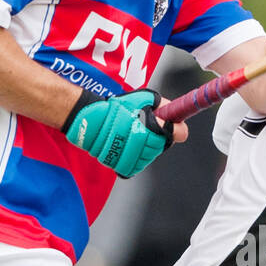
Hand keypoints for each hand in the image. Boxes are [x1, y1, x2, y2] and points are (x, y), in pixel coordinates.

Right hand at [64, 89, 180, 178]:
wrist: (89, 120)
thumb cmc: (115, 108)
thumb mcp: (141, 98)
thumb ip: (161, 105)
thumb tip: (175, 114)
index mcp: (148, 127)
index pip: (176, 135)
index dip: (176, 131)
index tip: (175, 128)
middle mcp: (141, 144)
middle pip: (161, 147)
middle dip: (156, 139)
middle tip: (144, 129)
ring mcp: (131, 157)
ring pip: (148, 158)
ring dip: (144, 150)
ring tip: (132, 137)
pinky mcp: (120, 166)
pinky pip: (134, 166)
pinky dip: (133, 159)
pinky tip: (126, 148)